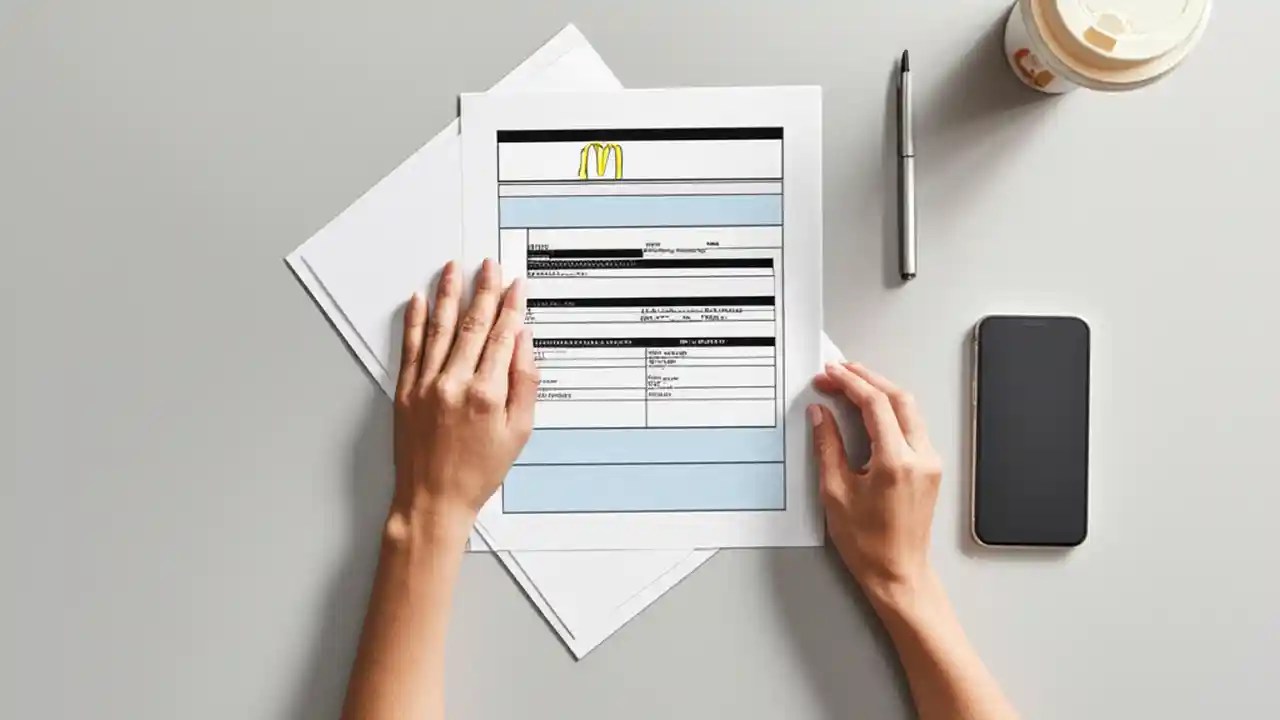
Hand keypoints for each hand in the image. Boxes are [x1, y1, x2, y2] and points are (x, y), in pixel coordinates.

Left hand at [389, 259, 539, 534]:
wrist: (432, 500)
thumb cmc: (477, 473)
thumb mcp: (518, 433)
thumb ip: (525, 384)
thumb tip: (523, 344)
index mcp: (487, 394)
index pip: (503, 337)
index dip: (511, 307)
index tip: (516, 286)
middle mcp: (454, 384)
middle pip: (472, 325)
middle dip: (483, 291)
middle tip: (488, 266)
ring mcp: (426, 385)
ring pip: (439, 327)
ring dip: (448, 294)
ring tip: (453, 269)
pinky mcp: (405, 391)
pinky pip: (410, 346)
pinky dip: (414, 320)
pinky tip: (418, 300)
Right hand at [809, 363, 941, 606]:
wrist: (898, 573)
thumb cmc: (868, 544)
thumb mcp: (835, 493)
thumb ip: (828, 447)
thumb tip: (821, 415)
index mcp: (896, 463)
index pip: (875, 405)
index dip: (850, 383)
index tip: (830, 375)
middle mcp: (920, 458)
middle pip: (898, 398)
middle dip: (867, 378)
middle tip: (839, 372)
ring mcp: (930, 462)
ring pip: (909, 409)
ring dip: (881, 391)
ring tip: (852, 384)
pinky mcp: (930, 469)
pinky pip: (913, 427)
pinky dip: (891, 411)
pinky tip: (870, 411)